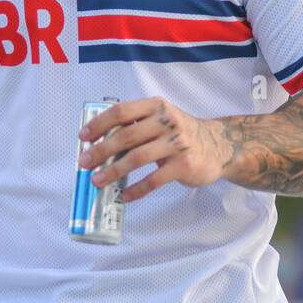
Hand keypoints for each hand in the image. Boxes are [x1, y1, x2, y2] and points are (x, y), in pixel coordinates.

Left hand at [78, 97, 229, 202]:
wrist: (219, 146)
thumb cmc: (180, 133)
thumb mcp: (161, 118)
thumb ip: (136, 124)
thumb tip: (99, 142)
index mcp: (155, 106)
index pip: (121, 112)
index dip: (99, 124)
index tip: (83, 137)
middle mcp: (166, 121)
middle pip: (126, 135)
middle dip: (101, 150)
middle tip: (84, 163)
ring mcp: (176, 143)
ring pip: (137, 158)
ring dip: (113, 171)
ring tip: (97, 181)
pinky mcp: (184, 165)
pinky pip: (154, 180)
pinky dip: (137, 189)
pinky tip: (124, 196)